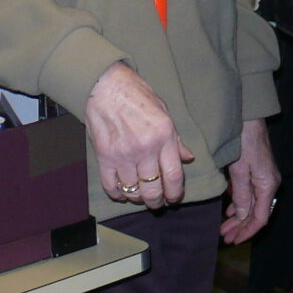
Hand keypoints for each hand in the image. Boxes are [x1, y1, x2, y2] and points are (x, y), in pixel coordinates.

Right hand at [85, 62, 193, 209]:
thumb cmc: (140, 97)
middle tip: (158, 203)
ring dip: (138, 199)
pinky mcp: (104, 158)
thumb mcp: (165, 114)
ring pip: (132, 191)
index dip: (176, 192)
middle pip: (153, 189)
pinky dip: (117, 194)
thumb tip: (188, 158)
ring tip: (142, 197)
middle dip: (157, 201)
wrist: (107, 88)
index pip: (174, 175)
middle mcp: (145, 149)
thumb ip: (176, 140)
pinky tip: (123, 193)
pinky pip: (111, 186)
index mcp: (164, 137)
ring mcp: (123, 155)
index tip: (175, 198)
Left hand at [220, 119, 280, 244]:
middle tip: (225, 237)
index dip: (248, 232)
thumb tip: (243, 216)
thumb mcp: (240, 171)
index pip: (261, 218)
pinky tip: (230, 209)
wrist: (249, 119)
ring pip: (253, 205)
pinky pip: (251, 194)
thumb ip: (242, 195)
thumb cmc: (244, 144)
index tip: (233, 241)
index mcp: (268, 186)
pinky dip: (241, 204)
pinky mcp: (258, 171)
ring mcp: (264, 177)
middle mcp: (269, 184)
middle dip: (242, 227)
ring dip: (240, 217)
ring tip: (224, 228)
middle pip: (257, 213)